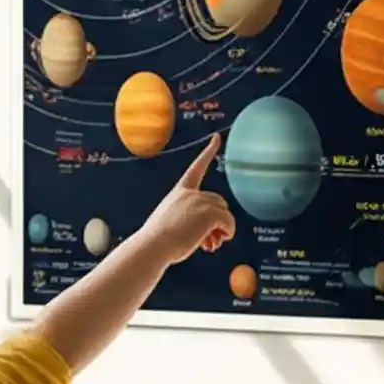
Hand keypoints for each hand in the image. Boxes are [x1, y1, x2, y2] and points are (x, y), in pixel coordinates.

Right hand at [139, 134, 235, 263]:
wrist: (154, 246)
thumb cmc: (158, 240)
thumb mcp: (171, 222)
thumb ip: (190, 220)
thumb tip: (209, 236)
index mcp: (179, 192)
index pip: (196, 168)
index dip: (208, 152)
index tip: (216, 138)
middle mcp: (191, 193)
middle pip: (218, 201)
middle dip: (217, 219)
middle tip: (207, 240)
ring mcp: (201, 201)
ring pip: (225, 213)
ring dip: (221, 230)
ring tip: (208, 244)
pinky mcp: (211, 213)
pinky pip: (229, 223)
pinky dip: (226, 234)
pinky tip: (212, 244)